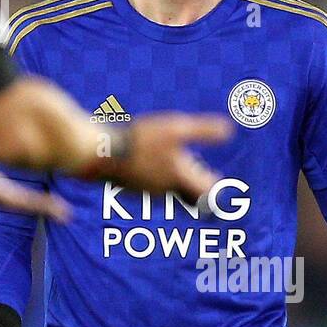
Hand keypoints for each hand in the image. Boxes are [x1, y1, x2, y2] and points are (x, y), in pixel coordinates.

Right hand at [108, 113, 232, 197]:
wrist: (96, 153)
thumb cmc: (138, 141)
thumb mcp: (175, 129)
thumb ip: (204, 132)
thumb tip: (230, 131)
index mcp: (178, 179)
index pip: (205, 192)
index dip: (213, 185)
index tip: (217, 177)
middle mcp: (163, 190)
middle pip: (187, 197)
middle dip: (196, 188)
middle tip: (203, 176)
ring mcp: (143, 190)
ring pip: (166, 190)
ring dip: (175, 180)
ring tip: (178, 164)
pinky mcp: (127, 185)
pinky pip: (147, 185)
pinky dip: (154, 176)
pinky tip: (150, 160)